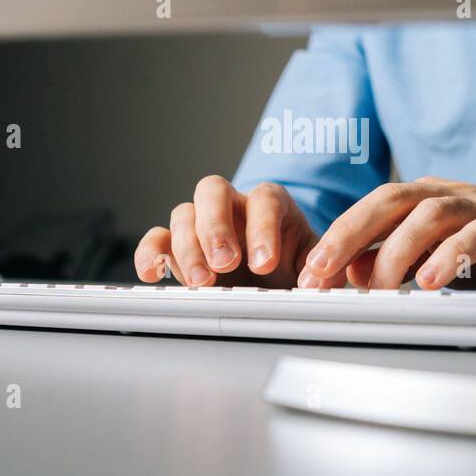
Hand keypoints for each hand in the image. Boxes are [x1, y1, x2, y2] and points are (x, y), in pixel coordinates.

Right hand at [134, 176, 344, 288]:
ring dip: (188, 247)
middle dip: (216, 227)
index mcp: (272, 204)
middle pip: (213, 190)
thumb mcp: (318, 266)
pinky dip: (150, 254)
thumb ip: (325, 268)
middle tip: (225, 264)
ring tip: (201, 283)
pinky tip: (153, 274)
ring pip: (183, 214)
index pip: (264, 199)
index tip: (265, 263)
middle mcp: (233, 206)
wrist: (278, 284)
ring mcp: (203, 224)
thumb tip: (321, 278)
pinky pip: (157, 239)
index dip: (262, 228)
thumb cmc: (296, 268)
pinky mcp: (178, 247)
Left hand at [298, 177, 475, 302]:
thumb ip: (395, 257)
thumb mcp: (438, 252)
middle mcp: (447, 193)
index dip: (335, 238)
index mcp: (424, 195)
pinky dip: (449, 256)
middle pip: (387, 201)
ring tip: (374, 287)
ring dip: (395, 251)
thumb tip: (347, 272)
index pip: (369, 209)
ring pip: (428, 214)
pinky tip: (429, 283)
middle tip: (319, 273)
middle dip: (347, 236)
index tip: (306, 275)